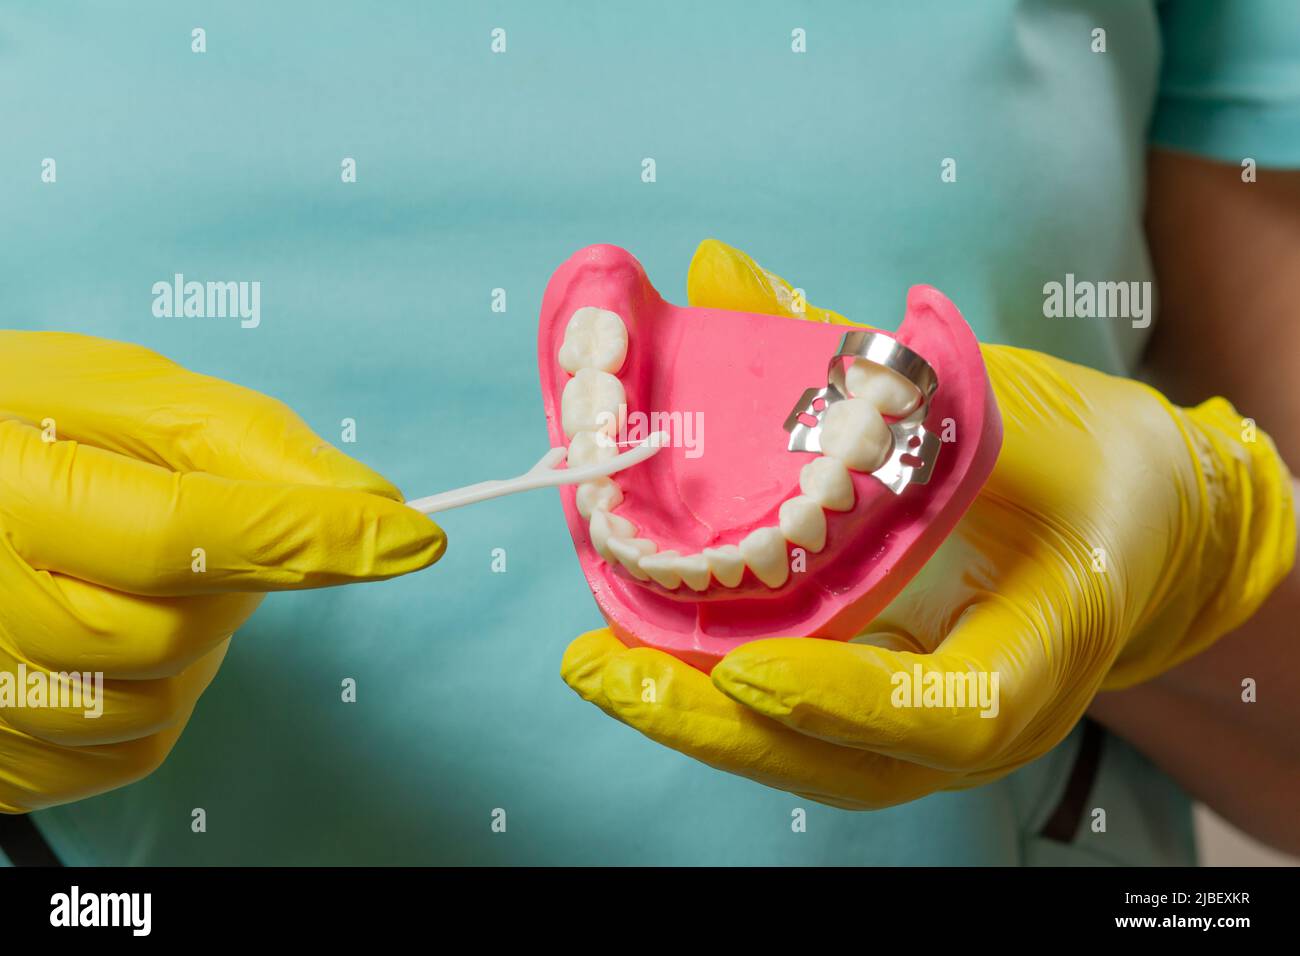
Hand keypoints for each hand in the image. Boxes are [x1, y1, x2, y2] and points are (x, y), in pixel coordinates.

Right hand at [0, 332, 443, 811]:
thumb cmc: (28, 422)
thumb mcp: (125, 395)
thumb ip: (244, 440)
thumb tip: (371, 498)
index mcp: (5, 488)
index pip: (181, 535)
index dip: (311, 539)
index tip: (414, 536)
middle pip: (174, 631)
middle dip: (236, 582)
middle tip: (215, 526)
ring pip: (159, 702)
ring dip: (199, 640)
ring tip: (145, 571)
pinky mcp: (4, 752)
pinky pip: (131, 749)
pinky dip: (162, 692)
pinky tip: (125, 623)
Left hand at [561, 240, 1294, 808]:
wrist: (1140, 522)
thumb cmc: (1080, 457)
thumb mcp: (997, 398)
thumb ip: (858, 351)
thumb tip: (715, 268)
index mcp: (1052, 634)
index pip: (957, 706)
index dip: (851, 700)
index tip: (748, 667)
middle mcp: (993, 706)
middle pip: (857, 764)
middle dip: (724, 726)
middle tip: (604, 671)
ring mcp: (940, 722)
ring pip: (819, 762)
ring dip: (706, 723)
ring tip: (603, 670)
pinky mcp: (900, 712)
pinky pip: (809, 730)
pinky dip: (728, 703)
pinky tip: (647, 662)